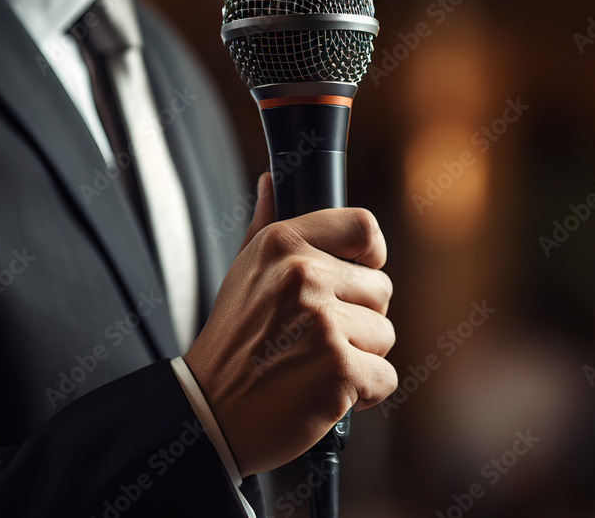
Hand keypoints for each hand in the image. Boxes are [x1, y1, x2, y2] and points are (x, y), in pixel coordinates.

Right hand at [184, 173, 396, 477]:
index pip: (364, 228)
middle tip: (314, 341)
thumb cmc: (230, 344)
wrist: (208, 413)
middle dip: (359, 321)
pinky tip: (323, 393)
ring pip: (385, 335)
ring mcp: (321, 322)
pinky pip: (385, 376)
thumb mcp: (241, 272)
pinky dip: (363, 395)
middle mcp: (303, 276)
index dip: (371, 256)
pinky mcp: (337, 369)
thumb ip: (264, 224)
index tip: (361, 277)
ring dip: (359, 358)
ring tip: (312, 366)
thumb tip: (272, 181)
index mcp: (282, 245)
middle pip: (382, 291)